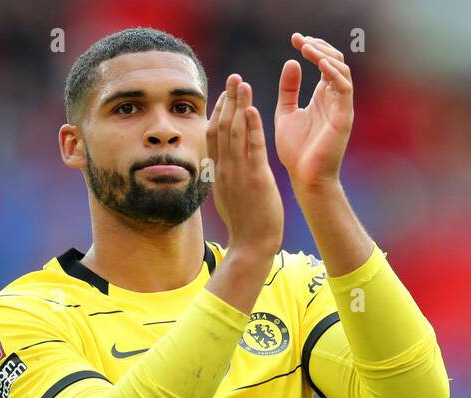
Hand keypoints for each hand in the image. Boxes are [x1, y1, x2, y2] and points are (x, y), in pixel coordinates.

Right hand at [207, 74, 283, 254]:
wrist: (251, 247)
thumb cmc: (245, 226)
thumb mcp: (229, 199)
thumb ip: (227, 179)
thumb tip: (223, 170)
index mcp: (219, 173)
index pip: (214, 136)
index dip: (218, 112)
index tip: (224, 94)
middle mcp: (225, 170)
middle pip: (222, 127)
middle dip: (228, 100)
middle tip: (234, 77)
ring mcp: (238, 174)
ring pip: (235, 133)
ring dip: (238, 105)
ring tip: (242, 83)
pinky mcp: (255, 179)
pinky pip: (252, 149)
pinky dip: (252, 128)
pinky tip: (252, 109)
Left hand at [275, 33, 353, 191]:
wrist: (304, 178)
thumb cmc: (296, 151)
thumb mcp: (286, 113)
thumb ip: (289, 89)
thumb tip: (292, 62)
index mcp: (323, 96)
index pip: (325, 62)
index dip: (312, 47)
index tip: (295, 39)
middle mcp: (335, 98)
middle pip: (335, 61)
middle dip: (318, 46)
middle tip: (300, 39)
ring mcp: (341, 106)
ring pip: (342, 70)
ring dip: (325, 55)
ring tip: (306, 48)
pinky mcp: (344, 117)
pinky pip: (345, 88)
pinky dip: (333, 73)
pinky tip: (318, 64)